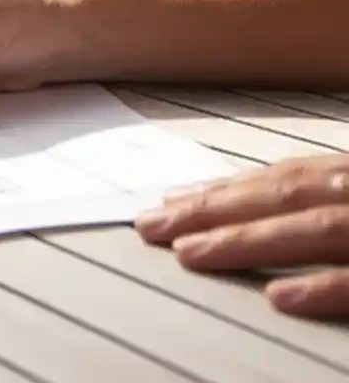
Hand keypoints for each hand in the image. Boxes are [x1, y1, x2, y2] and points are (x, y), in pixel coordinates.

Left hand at [136, 155, 348, 318]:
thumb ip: (333, 199)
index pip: (289, 180)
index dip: (228, 189)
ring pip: (315, 229)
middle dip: (211, 211)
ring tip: (186, 253)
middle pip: (284, 199)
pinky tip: (278, 297)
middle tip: (149, 224)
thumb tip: (280, 211)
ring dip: (246, 239)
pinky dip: (323, 285)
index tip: (173, 199)